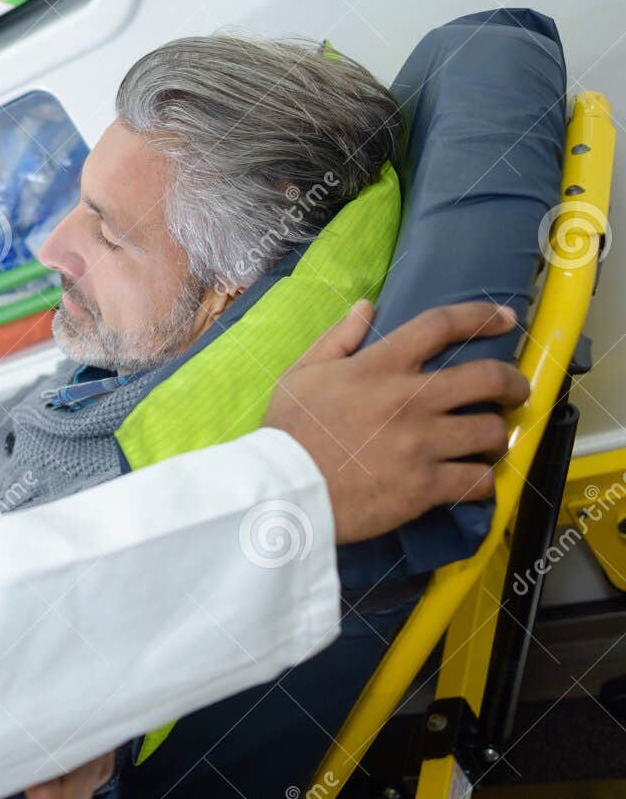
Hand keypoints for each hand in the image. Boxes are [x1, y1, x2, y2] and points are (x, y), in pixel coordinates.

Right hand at [264, 300, 528, 543]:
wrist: (283, 491)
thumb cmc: (289, 432)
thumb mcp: (302, 375)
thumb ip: (336, 339)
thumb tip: (366, 307)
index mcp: (378, 367)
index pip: (440, 326)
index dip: (479, 316)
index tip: (503, 318)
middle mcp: (409, 399)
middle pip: (487, 378)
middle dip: (512, 383)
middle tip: (515, 391)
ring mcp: (422, 444)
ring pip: (491, 432)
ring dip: (496, 436)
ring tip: (488, 442)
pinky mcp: (426, 486)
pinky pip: (479, 481)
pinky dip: (484, 481)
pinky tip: (475, 480)